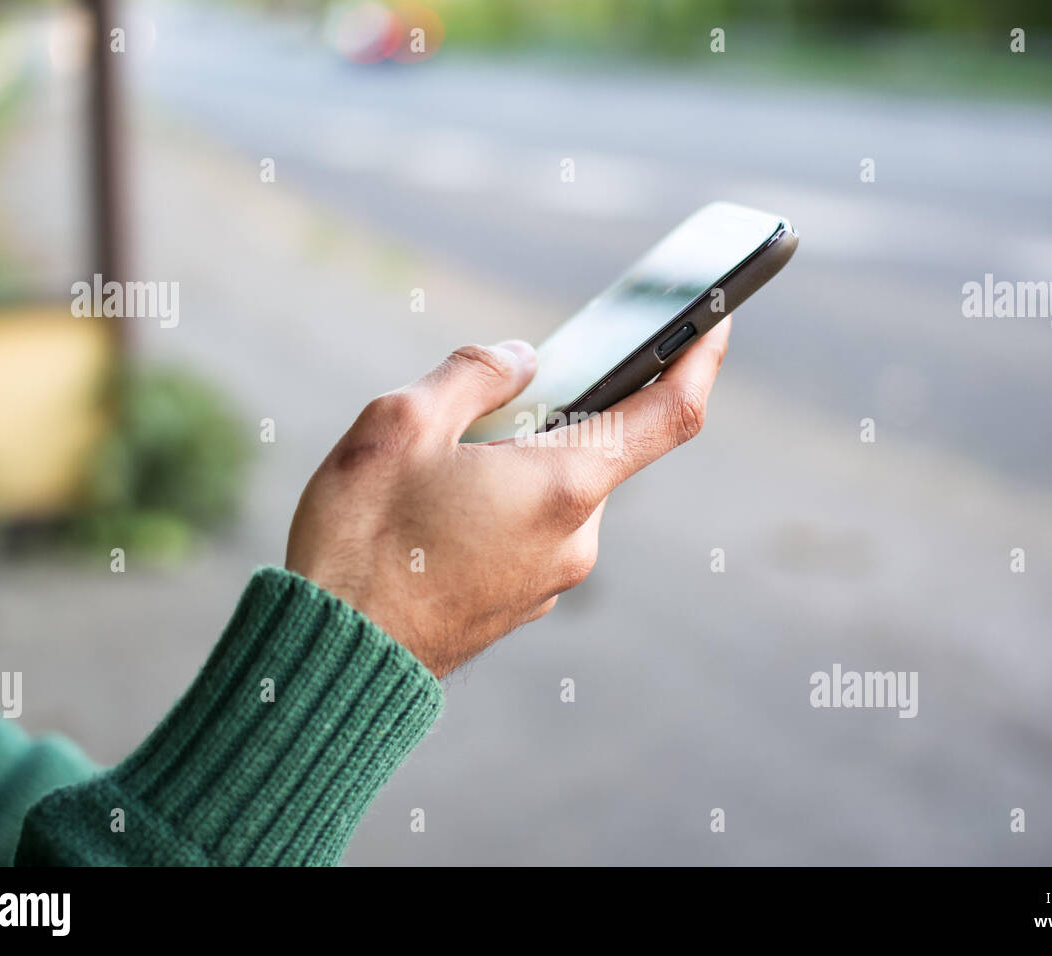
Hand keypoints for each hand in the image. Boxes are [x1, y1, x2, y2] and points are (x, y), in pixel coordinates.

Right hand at [285, 318, 731, 675]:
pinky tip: (437, 512)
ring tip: (438, 466)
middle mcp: (576, 538)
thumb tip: (524, 358)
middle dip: (554, 412)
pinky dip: (505, 504)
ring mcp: (551, 579)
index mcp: (563, 485)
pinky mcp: (522, 603)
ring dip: (519, 462)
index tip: (716, 317)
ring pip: (556, 492)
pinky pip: (532, 532)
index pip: (669, 412)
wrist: (335, 657)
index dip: (701, 357)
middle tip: (486, 401)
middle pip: (596, 448)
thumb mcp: (400, 424)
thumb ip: (475, 375)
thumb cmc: (361, 540)